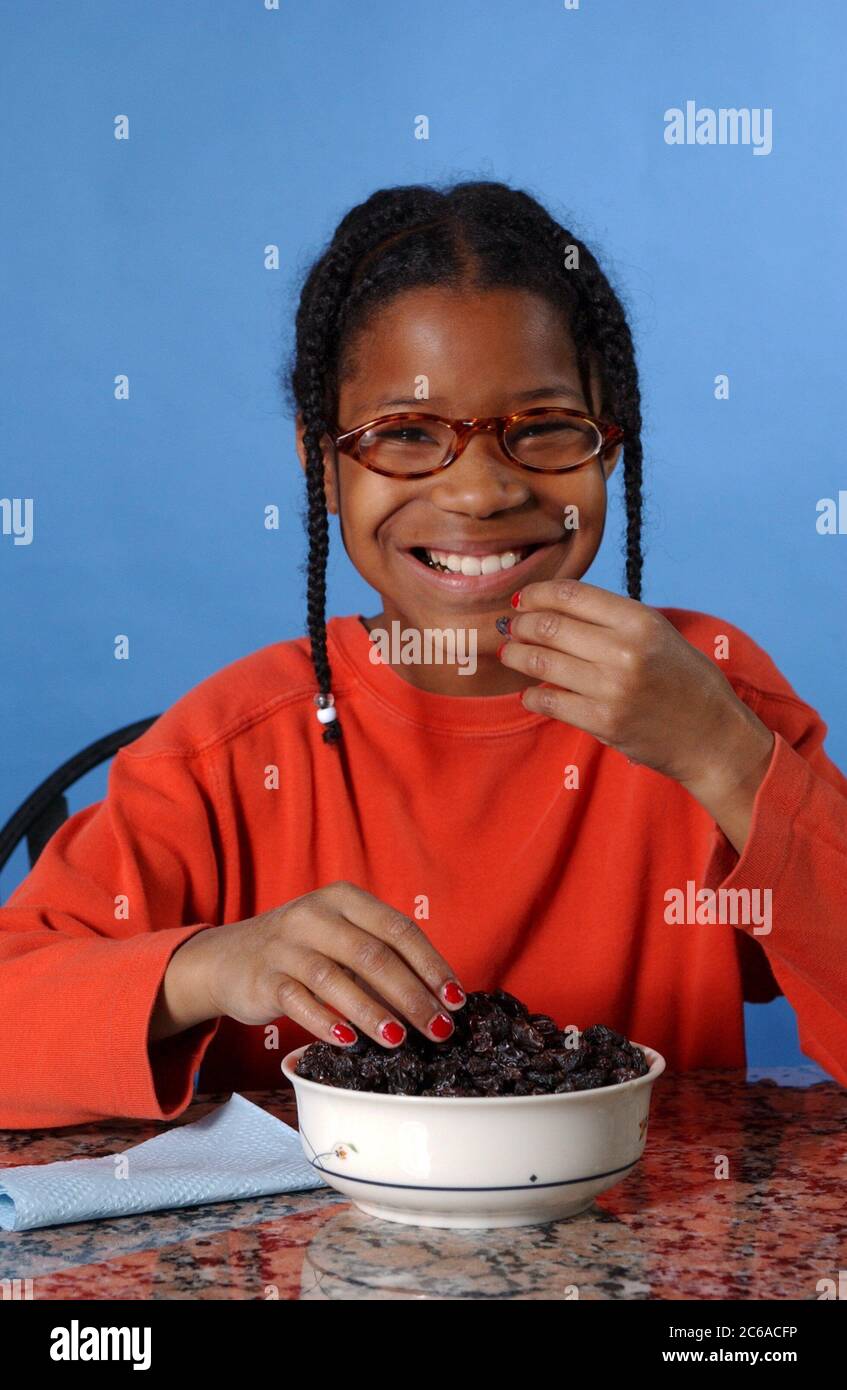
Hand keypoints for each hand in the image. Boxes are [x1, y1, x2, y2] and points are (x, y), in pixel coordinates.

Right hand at [200, 881, 465, 1048]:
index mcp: (343, 899)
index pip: (397, 929)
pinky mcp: (264, 977)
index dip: (430, 965)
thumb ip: (379, 956)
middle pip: (372, 955)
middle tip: (438, 1029)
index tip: (455, 999)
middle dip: (411, 995)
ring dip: (371, 1011)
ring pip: (335, 978)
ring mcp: (286, 945)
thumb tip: (437, 999)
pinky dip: (325, 1021)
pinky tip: (348, 1041)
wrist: (228, 959)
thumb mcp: (339, 937)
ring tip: (398, 1040)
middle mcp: (314, 915)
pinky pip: (298, 1000)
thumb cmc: (301, 951)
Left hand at [500, 579, 773, 815]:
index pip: (570, 595)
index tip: (521, 599)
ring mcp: (611, 688)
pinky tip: (530, 691)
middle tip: (509, 627)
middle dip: (520, 624)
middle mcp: (624, 650)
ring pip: (542, 662)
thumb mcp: (659, 634)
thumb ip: (613, 618)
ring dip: (517, 655)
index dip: (536, 593)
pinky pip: (549, 701)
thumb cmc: (685, 681)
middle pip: (549, 626)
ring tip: (510, 653)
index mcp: (639, 620)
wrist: (711, 736)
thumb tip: (556, 605)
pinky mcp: (603, 721)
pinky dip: (532, 694)